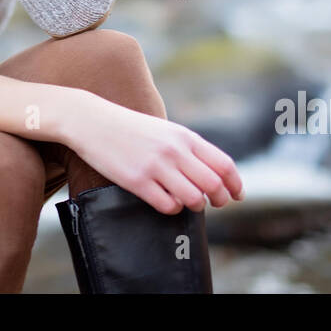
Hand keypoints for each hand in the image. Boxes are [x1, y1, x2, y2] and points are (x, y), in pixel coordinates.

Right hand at [60, 93, 244, 214]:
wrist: (92, 122)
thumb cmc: (131, 128)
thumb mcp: (165, 131)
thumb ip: (188, 148)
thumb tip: (214, 173)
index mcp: (184, 136)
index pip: (223, 165)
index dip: (236, 184)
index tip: (238, 195)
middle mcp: (174, 151)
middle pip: (214, 185)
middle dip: (220, 199)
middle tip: (216, 203)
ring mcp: (156, 167)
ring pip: (194, 198)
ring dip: (195, 204)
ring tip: (188, 200)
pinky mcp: (138, 181)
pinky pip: (168, 206)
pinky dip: (173, 208)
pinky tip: (166, 201)